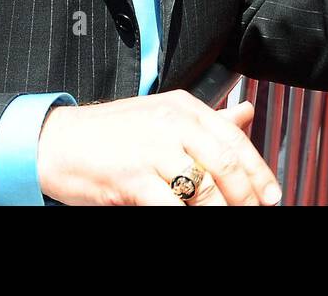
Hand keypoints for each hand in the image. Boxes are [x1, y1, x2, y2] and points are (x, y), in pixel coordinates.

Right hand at [36, 90, 281, 205]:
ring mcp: (153, 150)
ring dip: (221, 210)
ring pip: (204, 188)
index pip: (234, 137)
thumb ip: (207, 120)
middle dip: (246, 196)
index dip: (258, 170)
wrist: (55, 142)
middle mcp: (172, 124)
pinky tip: (192, 219)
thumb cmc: (109, 134)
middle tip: (256, 212)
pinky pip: (172, 206)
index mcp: (184, 108)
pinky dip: (188, 217)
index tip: (271, 194)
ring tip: (228, 218)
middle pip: (225, 164)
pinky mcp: (133, 178)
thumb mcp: (162, 115)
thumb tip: (247, 114)